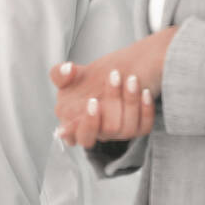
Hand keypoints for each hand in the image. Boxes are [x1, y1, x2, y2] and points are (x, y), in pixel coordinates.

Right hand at [50, 28, 174, 146]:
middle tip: (114, 80)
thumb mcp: (68, 76)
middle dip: (111, 108)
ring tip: (131, 79)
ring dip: (130, 102)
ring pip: (126, 128)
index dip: (88, 122)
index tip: (92, 100)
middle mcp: (97, 133)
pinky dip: (146, 109)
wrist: (114, 75)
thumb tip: (68, 69)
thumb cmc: (85, 81)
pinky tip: (145, 91)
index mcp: (73, 125)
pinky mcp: (136, 129)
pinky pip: (143, 127)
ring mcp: (117, 134)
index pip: (78, 136)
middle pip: (106, 132)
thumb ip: (59, 74)